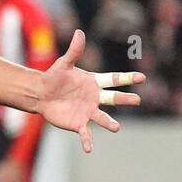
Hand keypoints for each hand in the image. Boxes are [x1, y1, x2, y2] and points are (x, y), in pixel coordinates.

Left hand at [37, 29, 143, 153]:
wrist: (40, 94)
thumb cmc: (53, 78)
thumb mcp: (63, 64)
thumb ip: (74, 51)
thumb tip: (80, 32)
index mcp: (94, 83)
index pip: (113, 80)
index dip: (126, 79)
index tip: (141, 77)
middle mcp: (95, 98)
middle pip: (113, 99)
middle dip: (125, 99)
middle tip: (137, 100)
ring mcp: (88, 111)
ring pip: (103, 118)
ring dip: (110, 123)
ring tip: (116, 128)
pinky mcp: (78, 123)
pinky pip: (86, 133)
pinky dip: (88, 141)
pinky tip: (89, 149)